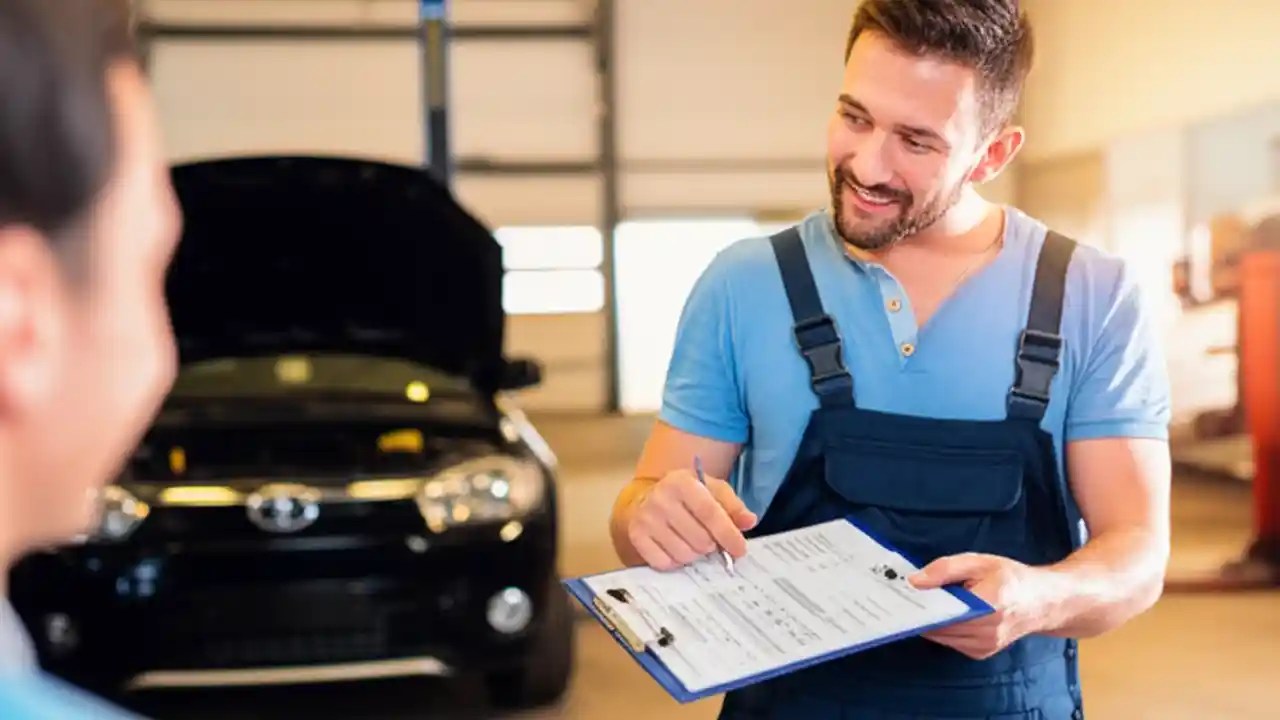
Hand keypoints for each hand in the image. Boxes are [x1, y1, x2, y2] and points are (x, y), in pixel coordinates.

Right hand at [626, 469, 757, 570]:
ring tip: (692, 542)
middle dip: (711, 546)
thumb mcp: (712, 490)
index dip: (728, 534)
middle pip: (699, 539)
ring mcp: (645, 519)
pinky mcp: (636, 537)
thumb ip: (733, 505)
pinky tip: (676, 548)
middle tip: (709, 541)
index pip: (709, 513)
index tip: (740, 550)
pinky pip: (664, 564)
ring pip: (684, 555)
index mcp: (681, 482)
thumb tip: (749, 521)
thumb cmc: (686, 496)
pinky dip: (675, 561)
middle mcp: (660, 498)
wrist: (646, 498)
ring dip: (694, 554)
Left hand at [908, 552, 1050, 659]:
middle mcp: (988, 632)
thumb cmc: (1013, 579)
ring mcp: (985, 646)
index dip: (921, 606)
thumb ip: (945, 569)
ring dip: (932, 621)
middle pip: (939, 627)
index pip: (944, 612)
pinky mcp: (981, 652)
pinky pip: (951, 642)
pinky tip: (946, 614)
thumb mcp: (980, 562)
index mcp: (990, 606)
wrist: (1043, 602)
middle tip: (909, 596)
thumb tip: (915, 581)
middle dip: (922, 612)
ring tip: (929, 602)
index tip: (903, 597)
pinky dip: (944, 629)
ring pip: (941, 636)